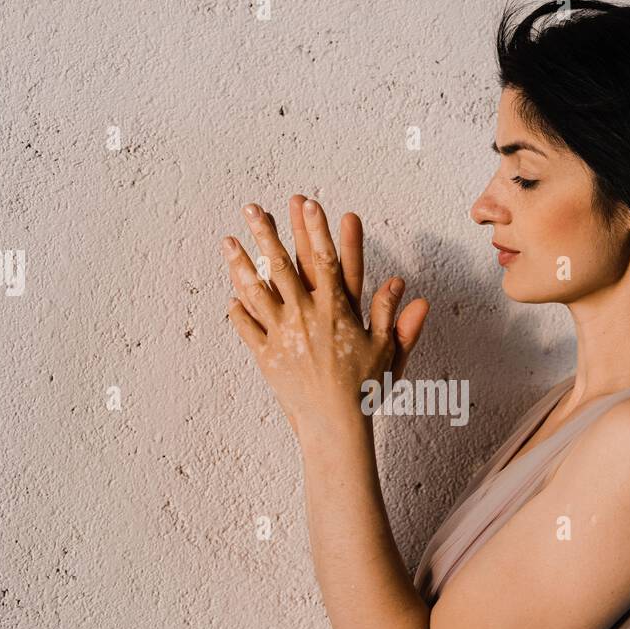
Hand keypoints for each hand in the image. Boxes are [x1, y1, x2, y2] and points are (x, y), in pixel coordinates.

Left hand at [222, 195, 429, 437]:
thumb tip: (402, 286)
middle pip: (282, 265)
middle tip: (252, 208)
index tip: (308, 204)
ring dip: (240, 264)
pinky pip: (247, 329)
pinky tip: (230, 298)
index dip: (316, 230)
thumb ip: (391, 315)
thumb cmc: (364, 388)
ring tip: (227, 241)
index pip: (325, 259)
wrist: (335, 423)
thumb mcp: (385, 350)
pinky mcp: (266, 357)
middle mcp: (305, 316)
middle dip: (266, 232)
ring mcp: (282, 335)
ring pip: (256, 291)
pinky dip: (238, 312)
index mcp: (334, 310)